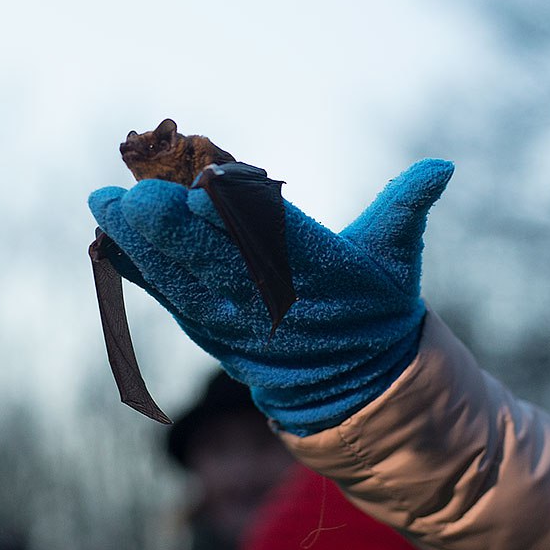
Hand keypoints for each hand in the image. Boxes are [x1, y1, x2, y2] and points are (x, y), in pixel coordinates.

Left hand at [88, 158, 453, 434]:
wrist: (355, 384)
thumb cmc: (376, 304)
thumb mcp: (396, 257)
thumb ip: (406, 208)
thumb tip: (443, 166)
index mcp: (320, 276)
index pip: (276, 242)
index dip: (239, 217)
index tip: (206, 188)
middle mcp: (271, 303)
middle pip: (216, 262)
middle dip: (174, 230)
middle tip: (139, 195)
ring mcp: (235, 323)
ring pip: (182, 280)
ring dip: (141, 245)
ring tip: (106, 204)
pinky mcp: (211, 332)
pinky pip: (168, 300)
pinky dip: (137, 271)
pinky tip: (108, 239)